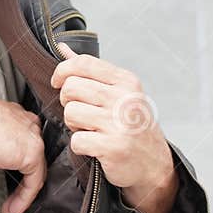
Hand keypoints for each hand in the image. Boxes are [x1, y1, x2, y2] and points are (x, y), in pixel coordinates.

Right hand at [0, 89, 45, 212]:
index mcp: (13, 114)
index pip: (23, 140)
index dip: (16, 161)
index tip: (7, 177)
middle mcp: (26, 123)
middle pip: (32, 156)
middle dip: (23, 179)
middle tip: (10, 195)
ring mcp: (31, 137)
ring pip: (34, 171)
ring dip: (22, 193)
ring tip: (10, 206)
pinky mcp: (32, 153)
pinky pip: (33, 183)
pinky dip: (23, 199)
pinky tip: (13, 208)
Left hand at [50, 42, 178, 212]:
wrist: (153, 164)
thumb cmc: (131, 125)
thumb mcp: (118, 92)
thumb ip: (89, 70)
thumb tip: (62, 47)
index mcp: (126, 81)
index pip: (83, 63)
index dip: (62, 71)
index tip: (58, 82)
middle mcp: (125, 98)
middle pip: (71, 88)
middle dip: (68, 102)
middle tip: (81, 113)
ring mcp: (120, 123)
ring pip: (71, 113)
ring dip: (74, 125)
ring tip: (91, 129)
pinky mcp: (113, 146)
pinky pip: (76, 140)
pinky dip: (80, 146)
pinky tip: (95, 146)